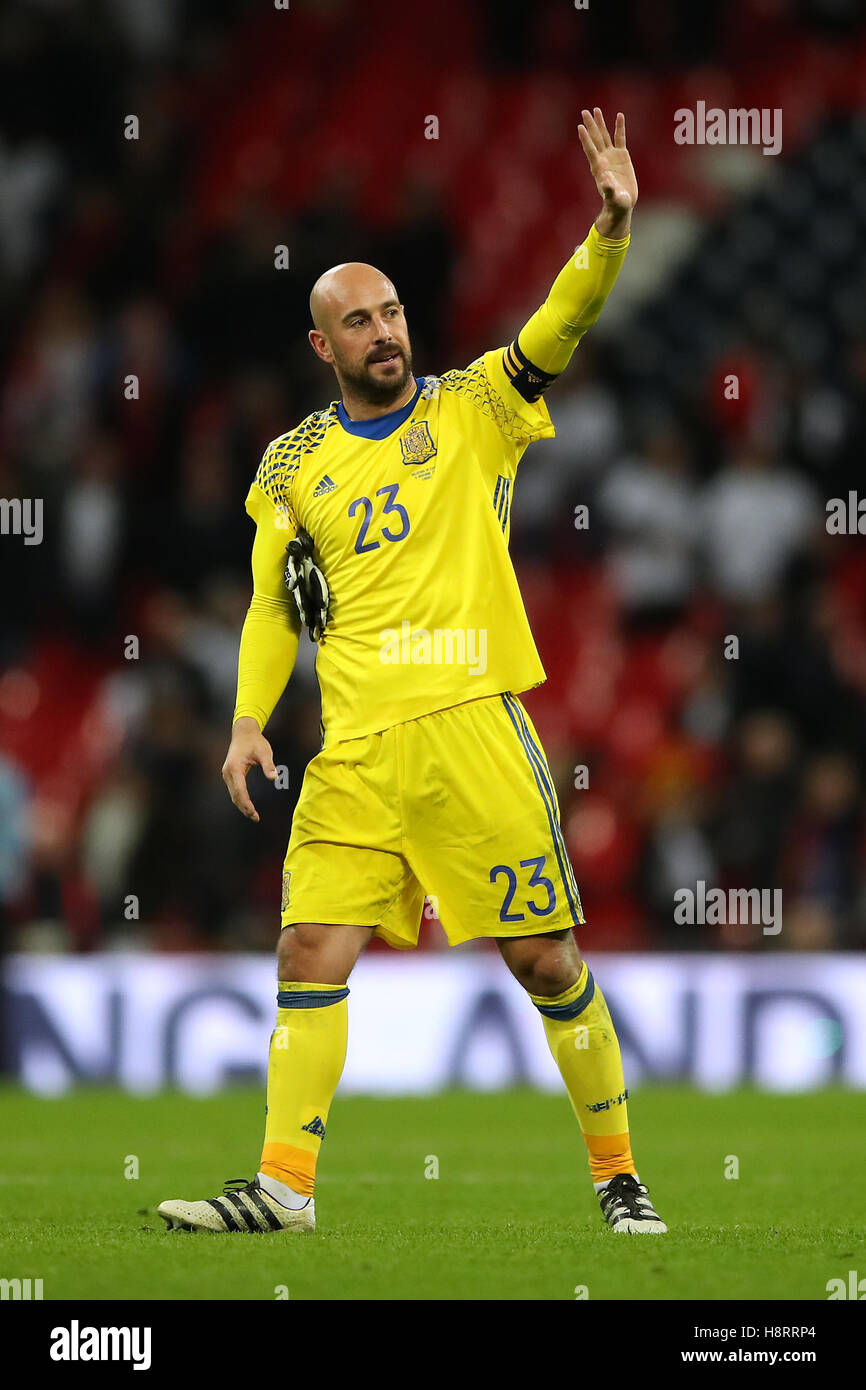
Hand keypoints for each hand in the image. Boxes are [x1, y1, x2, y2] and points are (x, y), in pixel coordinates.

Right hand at [222, 716, 276, 821]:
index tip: (254, 813)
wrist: (244, 733)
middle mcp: (228, 772)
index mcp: (235, 767)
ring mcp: (227, 774)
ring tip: (254, 815)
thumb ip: (269, 765)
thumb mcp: (265, 752)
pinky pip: (234, 790)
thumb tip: (274, 778)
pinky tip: (248, 806)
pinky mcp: (230, 774)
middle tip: (256, 818)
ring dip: (242, 805)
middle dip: (244, 808)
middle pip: (235, 795)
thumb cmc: (255, 742)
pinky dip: (240, 799)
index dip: (246, 803)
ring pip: (233, 794)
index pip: (240, 790)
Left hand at [578, 108, 636, 232]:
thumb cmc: (616, 204)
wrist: (623, 204)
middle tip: (584, 112)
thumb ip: (609, 190)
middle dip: (590, 125)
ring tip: (596, 110)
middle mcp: (603, 159)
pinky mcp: (622, 155)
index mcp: (598, 168)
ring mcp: (612, 156)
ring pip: (605, 136)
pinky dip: (619, 127)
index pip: (590, 150)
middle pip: (595, 139)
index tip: (580, 127)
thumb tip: (605, 181)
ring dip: (601, 123)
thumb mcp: (613, 198)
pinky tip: (619, 116)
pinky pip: (620, 138)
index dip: (586, 139)